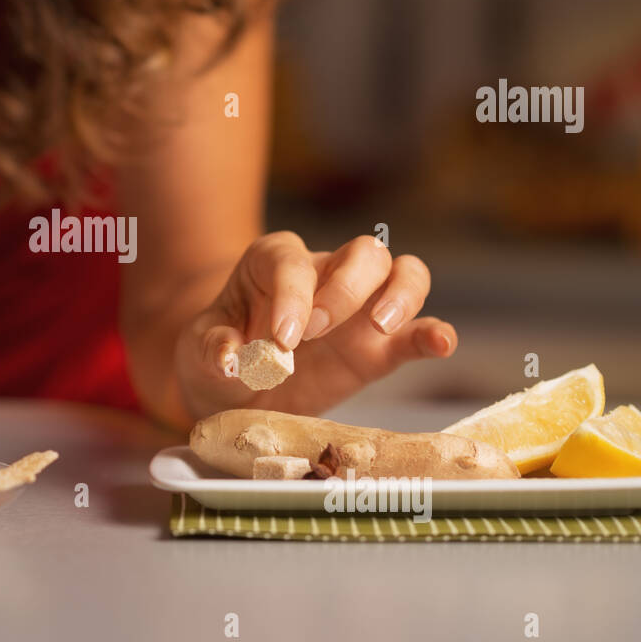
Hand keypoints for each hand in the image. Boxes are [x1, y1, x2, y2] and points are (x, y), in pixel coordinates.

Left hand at [174, 232, 456, 420]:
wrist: (235, 390)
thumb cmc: (218, 356)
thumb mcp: (199, 353)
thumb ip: (213, 350)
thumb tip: (231, 360)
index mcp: (274, 262)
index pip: (291, 262)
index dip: (292, 295)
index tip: (283, 339)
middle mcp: (324, 273)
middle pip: (361, 252)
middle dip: (345, 289)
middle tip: (317, 333)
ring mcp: (358, 307)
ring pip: (401, 272)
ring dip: (399, 295)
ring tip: (379, 326)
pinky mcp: (379, 347)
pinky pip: (417, 330)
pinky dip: (433, 334)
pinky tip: (441, 344)